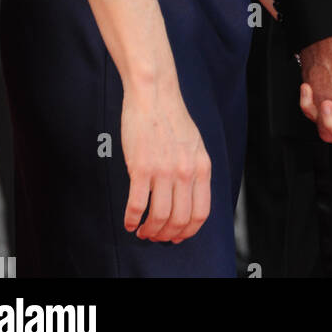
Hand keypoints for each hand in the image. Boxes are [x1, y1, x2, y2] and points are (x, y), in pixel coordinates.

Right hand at [121, 81, 211, 241]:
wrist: (154, 94)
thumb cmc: (171, 118)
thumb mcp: (195, 145)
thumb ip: (194, 170)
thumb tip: (188, 199)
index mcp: (202, 167)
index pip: (201, 213)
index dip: (188, 231)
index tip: (176, 236)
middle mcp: (186, 171)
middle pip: (180, 220)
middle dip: (166, 235)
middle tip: (155, 236)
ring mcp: (164, 170)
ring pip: (158, 217)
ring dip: (149, 231)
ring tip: (142, 231)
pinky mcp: (141, 167)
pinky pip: (136, 205)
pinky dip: (131, 220)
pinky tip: (129, 222)